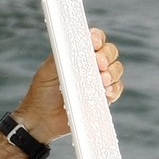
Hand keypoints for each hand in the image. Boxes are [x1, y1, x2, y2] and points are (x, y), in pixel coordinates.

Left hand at [16, 27, 124, 144]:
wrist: (41, 120)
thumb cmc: (42, 93)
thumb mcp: (47, 71)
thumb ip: (60, 57)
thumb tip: (73, 47)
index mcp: (79, 55)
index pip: (96, 40)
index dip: (98, 38)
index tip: (94, 43)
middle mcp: (92, 66)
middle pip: (110, 53)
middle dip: (107, 56)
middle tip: (98, 64)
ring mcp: (98, 82)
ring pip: (116, 69)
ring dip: (112, 72)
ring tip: (102, 80)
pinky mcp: (102, 99)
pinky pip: (116, 90)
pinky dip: (114, 89)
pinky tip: (106, 92)